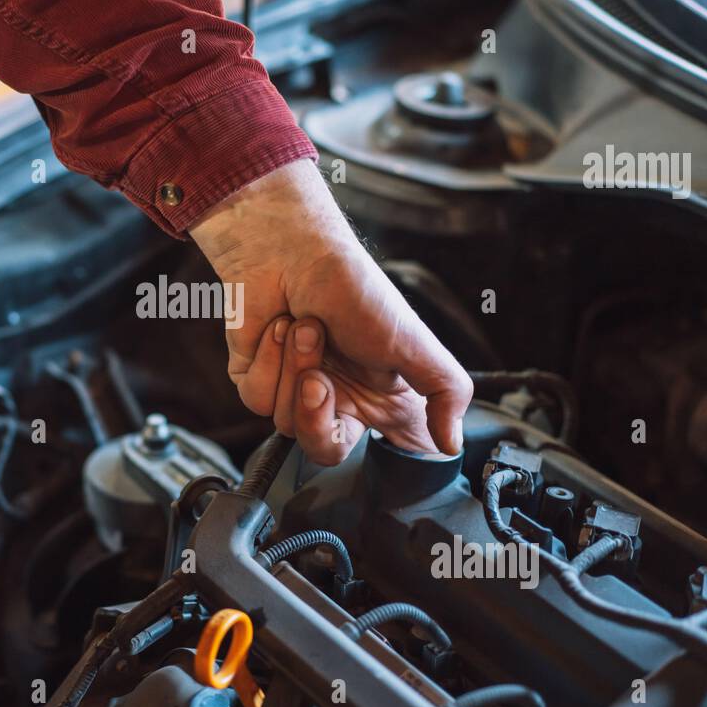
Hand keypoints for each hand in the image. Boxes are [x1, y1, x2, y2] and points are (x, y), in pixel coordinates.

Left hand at [189, 159, 471, 464]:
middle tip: (319, 378)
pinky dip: (267, 361)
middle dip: (317, 412)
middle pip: (322, 448)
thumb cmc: (354, 288)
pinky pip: (257, 398)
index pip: (384, 452)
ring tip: (306, 327)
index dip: (380, 455)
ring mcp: (293, 389)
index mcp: (376, 397)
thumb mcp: (415, 342)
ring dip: (295, 368)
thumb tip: (452, 443)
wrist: (292, 251)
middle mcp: (336, 398)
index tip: (378, 430)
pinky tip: (279, 328)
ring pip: (285, 422)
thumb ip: (445, 392)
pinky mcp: (255, 377)